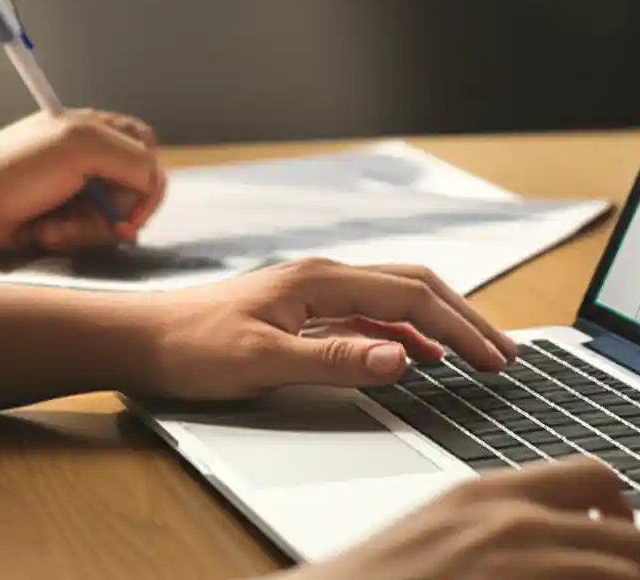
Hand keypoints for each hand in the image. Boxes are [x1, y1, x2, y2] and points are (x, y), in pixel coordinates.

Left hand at [0, 109, 164, 251]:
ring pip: (115, 220)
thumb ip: (133, 159)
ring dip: (86, 229)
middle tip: (90, 219)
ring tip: (53, 226)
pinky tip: (45, 231)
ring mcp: (83, 191)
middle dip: (113, 214)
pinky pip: (90, 235)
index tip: (133, 209)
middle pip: (136, 194)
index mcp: (103, 131)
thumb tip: (153, 188)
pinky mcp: (69, 218)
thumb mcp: (82, 147)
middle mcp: (98, 160)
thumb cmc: (22, 167)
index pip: (150, 156)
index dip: (148, 184)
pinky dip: (70, 237)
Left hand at [129, 258, 519, 398]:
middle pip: (416, 287)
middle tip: (502, 352)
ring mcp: (316, 293)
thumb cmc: (188, 346)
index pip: (412, 296)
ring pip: (397, 300)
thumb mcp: (260, 360)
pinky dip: (405, 335)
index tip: (492, 357)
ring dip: (439, 325)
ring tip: (474, 354)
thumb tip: (399, 359)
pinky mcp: (306, 312)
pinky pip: (371, 318)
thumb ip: (332, 359)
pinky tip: (417, 356)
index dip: (460, 327)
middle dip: (464, 318)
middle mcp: (325, 278)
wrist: (137, 340)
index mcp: (321, 280)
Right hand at [281, 458, 639, 579]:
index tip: (621, 541)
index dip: (623, 513)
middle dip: (639, 567)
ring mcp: (515, 567)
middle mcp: (511, 523)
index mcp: (490, 492)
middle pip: (630, 536)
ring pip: (623, 574)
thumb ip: (500, 526)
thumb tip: (557, 539)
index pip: (595, 476)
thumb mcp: (441, 530)